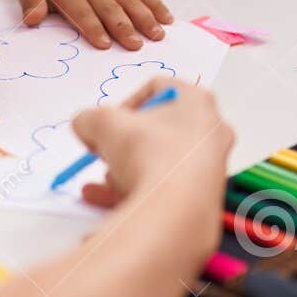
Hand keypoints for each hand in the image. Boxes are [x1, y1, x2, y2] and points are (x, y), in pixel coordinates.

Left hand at [19, 0, 173, 50]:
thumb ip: (30, 2)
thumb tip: (31, 19)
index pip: (81, 11)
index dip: (92, 27)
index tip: (104, 43)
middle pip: (109, 8)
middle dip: (123, 26)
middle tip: (135, 45)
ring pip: (129, 0)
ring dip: (145, 17)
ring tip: (157, 35)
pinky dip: (155, 4)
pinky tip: (167, 19)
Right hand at [68, 80, 232, 212]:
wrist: (175, 208)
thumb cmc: (151, 154)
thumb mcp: (102, 123)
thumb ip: (88, 119)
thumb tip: (85, 127)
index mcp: (197, 101)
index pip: (158, 88)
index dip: (126, 103)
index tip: (110, 122)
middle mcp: (210, 131)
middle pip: (159, 128)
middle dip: (127, 141)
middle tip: (110, 149)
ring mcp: (210, 166)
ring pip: (160, 160)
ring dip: (128, 168)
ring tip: (108, 178)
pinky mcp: (202, 196)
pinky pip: (163, 187)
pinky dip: (135, 190)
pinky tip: (104, 197)